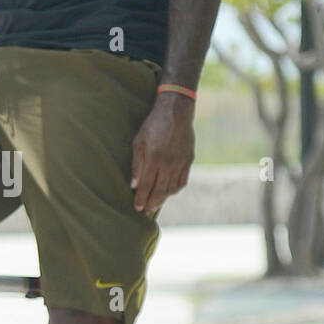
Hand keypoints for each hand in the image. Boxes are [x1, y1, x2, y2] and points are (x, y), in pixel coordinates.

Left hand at [130, 94, 194, 213]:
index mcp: (154, 157)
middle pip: (160, 190)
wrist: (176, 112)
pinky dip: (174, 190)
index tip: (137, 207)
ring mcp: (180, 162)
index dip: (141, 198)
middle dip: (151, 203)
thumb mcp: (139, 141)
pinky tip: (168, 193)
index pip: (146, 185)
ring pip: (172, 188)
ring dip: (163, 199)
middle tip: (145, 212)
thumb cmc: (153, 125)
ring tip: (155, 205)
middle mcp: (168, 162)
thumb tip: (134, 185)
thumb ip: (137, 164)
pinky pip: (182, 181)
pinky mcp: (188, 160)